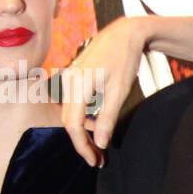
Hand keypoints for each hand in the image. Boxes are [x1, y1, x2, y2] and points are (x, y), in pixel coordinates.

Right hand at [61, 15, 153, 165]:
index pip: (73, 124)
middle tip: (98, 159)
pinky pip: (73, 103)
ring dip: (82, 131)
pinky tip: (96, 126)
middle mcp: (68, 80)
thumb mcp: (119, 91)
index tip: (94, 160)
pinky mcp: (73, 76)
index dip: (82, 146)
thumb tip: (100, 143)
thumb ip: (107, 118)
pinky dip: (82, 117)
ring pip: (69, 113)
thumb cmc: (125, 59)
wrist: (125, 33)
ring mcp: (68, 77)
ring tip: (98, 147)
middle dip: (82, 142)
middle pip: (68, 121)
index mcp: (78, 84)